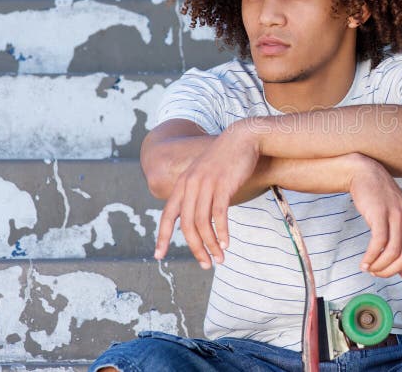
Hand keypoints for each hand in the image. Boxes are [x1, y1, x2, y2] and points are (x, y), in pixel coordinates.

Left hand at [154, 121, 259, 268]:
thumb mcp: (206, 175)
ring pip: (202, 222)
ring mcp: (206, 184)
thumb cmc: (226, 159)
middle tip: (206, 265)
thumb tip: (198, 217)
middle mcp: (190, 184)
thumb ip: (197, 192)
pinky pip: (218, 214)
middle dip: (195, 248)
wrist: (242, 138)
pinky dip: (221, 232)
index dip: (163, 236)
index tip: (159, 255)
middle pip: (187, 225)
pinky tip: (226, 244)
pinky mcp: (223, 185)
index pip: (168, 215)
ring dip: (210, 245)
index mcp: (183, 184)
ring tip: (219, 259)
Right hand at [348, 155, 401, 299]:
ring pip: (392, 253)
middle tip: (377, 274)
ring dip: (379, 266)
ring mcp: (397, 217)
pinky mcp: (381, 214)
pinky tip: (364, 262)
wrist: (367, 175)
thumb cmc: (382, 203)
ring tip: (369, 268)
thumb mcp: (399, 225)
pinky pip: (378, 243)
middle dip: (390, 273)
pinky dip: (370, 257)